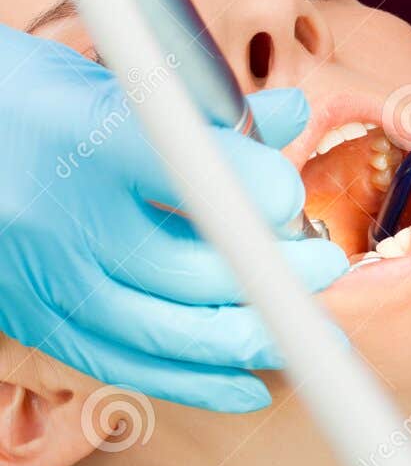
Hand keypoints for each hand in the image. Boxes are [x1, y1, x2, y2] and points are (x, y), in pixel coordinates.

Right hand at [0, 25, 346, 409]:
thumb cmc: (27, 100)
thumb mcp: (111, 82)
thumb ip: (205, 107)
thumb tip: (293, 114)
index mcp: (83, 132)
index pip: (179, 165)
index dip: (246, 187)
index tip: (292, 197)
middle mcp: (59, 212)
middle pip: (181, 264)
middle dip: (271, 274)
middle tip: (325, 263)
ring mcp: (41, 276)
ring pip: (160, 329)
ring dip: (248, 336)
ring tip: (310, 330)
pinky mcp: (33, 319)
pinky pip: (122, 364)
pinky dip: (193, 380)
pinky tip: (249, 383)